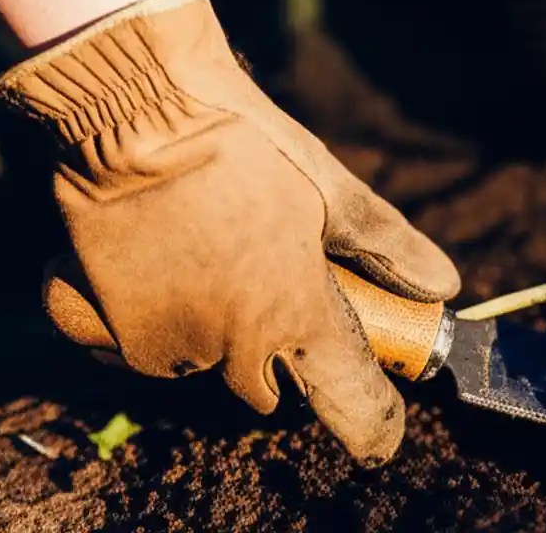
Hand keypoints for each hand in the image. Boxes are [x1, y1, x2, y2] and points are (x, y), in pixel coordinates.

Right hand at [0, 0, 459, 465]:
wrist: (137, 108)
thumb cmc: (246, 144)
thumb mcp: (332, 190)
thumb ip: (389, 248)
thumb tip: (445, 285)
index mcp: (297, 316)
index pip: (348, 400)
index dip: (372, 423)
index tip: (382, 436)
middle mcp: (231, 347)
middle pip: (267, 387)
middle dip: (278, 354)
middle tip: (273, 283)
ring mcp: (163, 344)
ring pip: (201, 366)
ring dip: (212, 334)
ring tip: (211, 255)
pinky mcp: (100, 328)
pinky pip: (132, 351)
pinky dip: (144, 323)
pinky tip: (152, 269)